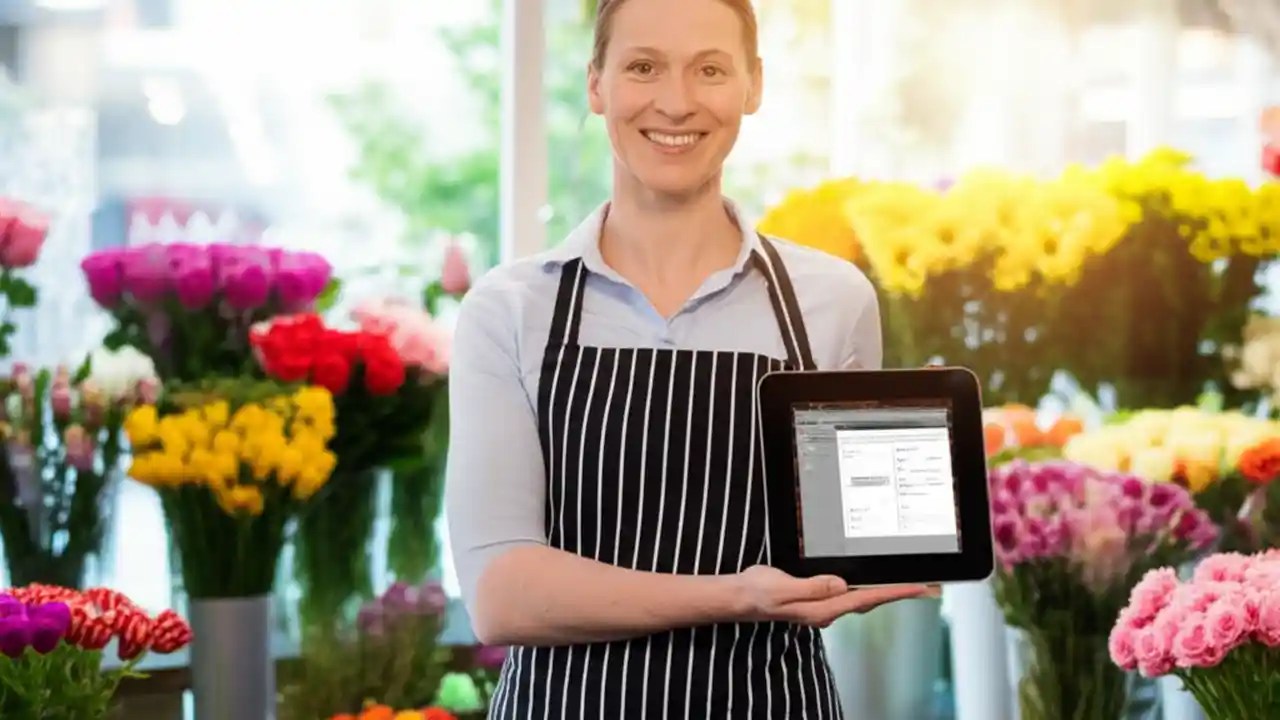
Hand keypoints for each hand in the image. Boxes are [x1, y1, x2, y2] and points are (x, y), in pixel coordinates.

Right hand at [730, 565, 937, 627]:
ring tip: (910, 584)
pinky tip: (871, 581)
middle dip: (900, 592)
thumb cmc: (759, 593)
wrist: (740, 597)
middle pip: (871, 600)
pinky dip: (867, 586)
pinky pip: (849, 592)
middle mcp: (827, 609)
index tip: (918, 587)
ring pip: (862, 596)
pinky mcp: (817, 596)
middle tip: (928, 586)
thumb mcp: (784, 587)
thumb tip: (841, 584)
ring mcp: (823, 604)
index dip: (895, 592)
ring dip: (887, 590)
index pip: (866, 598)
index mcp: (822, 608)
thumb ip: (813, 586)